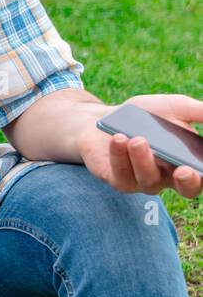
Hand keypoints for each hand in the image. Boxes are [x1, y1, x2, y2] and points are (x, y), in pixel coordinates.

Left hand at [76, 94, 202, 198]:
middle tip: (184, 170)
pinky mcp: (116, 179)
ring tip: (138, 140)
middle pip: (185, 188)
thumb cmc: (144, 116)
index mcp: (187, 162)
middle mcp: (168, 177)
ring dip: (144, 159)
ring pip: (148, 178)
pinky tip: (118, 138)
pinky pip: (120, 173)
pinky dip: (119, 155)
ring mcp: (141, 180)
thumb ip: (197, 111)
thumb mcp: (173, 108)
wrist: (103, 118)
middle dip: (187, 181)